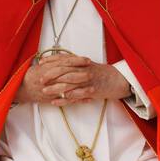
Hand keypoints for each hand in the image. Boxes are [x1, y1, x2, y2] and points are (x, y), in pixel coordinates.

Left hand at [15, 52, 131, 105]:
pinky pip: (76, 96)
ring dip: (55, 88)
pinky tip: (56, 101)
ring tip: (44, 91)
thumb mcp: (89, 65)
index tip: (41, 63)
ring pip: (68, 84)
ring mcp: (88, 81)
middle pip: (64, 71)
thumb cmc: (103, 73)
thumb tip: (62, 63)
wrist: (119, 79)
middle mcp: (84, 70)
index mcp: (82, 62)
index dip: (51, 60)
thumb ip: (76, 64)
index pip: (64, 59)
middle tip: (40, 79)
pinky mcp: (91, 91)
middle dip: (50, 75)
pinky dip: (64, 99)